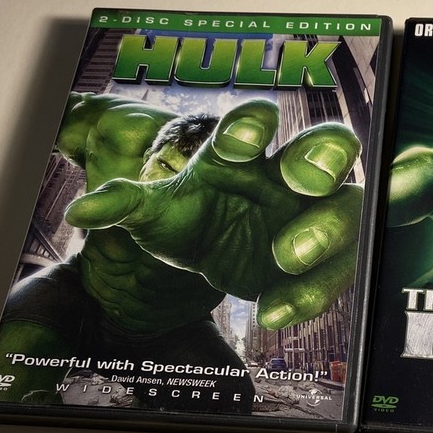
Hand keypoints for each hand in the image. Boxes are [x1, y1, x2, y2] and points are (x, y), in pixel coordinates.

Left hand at [65, 99, 362, 328]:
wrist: (213, 261)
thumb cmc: (192, 220)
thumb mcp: (155, 216)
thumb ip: (125, 205)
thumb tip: (82, 212)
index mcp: (245, 152)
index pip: (258, 119)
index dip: (253, 125)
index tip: (237, 145)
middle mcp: (289, 177)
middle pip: (330, 146)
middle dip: (322, 157)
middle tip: (301, 181)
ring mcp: (315, 217)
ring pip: (349, 208)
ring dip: (327, 229)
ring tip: (287, 256)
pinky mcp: (327, 262)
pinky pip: (337, 272)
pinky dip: (310, 293)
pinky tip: (273, 312)